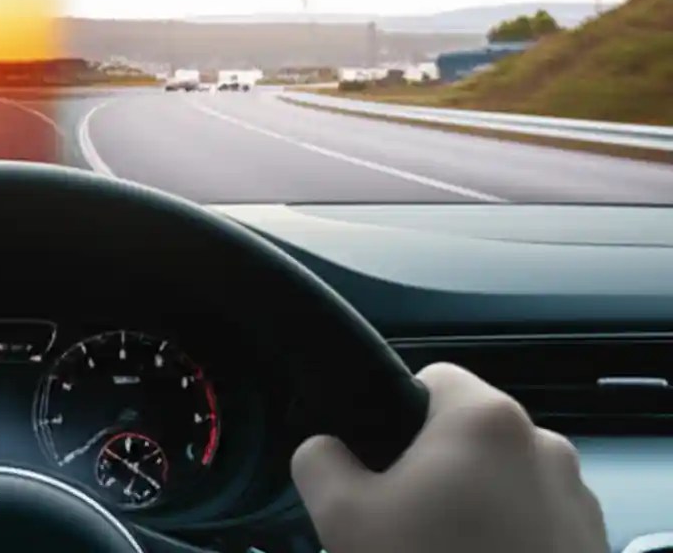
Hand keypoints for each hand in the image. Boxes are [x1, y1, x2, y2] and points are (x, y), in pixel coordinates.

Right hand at [291, 363, 607, 552]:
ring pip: (506, 480)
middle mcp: (545, 445)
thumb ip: (319, 460)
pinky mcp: (593, 544)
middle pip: (470, 434)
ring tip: (448, 552)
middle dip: (438, 469)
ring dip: (478, 505)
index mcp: (486, 419)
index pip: (433, 378)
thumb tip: (324, 448)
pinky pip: (539, 521)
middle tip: (408, 522)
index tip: (385, 468)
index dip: (398, 417)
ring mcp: (578, 497)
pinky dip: (512, 538)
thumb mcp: (342, 516)